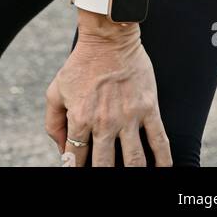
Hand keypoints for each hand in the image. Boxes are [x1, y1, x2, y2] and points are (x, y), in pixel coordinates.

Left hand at [45, 31, 172, 166]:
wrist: (108, 38)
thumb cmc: (80, 64)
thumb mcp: (56, 90)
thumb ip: (53, 122)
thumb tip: (62, 150)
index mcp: (80, 118)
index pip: (76, 158)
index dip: (76, 169)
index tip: (80, 171)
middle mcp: (104, 122)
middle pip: (105, 166)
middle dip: (104, 176)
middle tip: (105, 178)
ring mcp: (128, 116)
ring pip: (134, 161)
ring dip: (133, 173)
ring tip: (133, 178)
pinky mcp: (148, 108)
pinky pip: (159, 141)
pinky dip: (163, 161)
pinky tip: (163, 170)